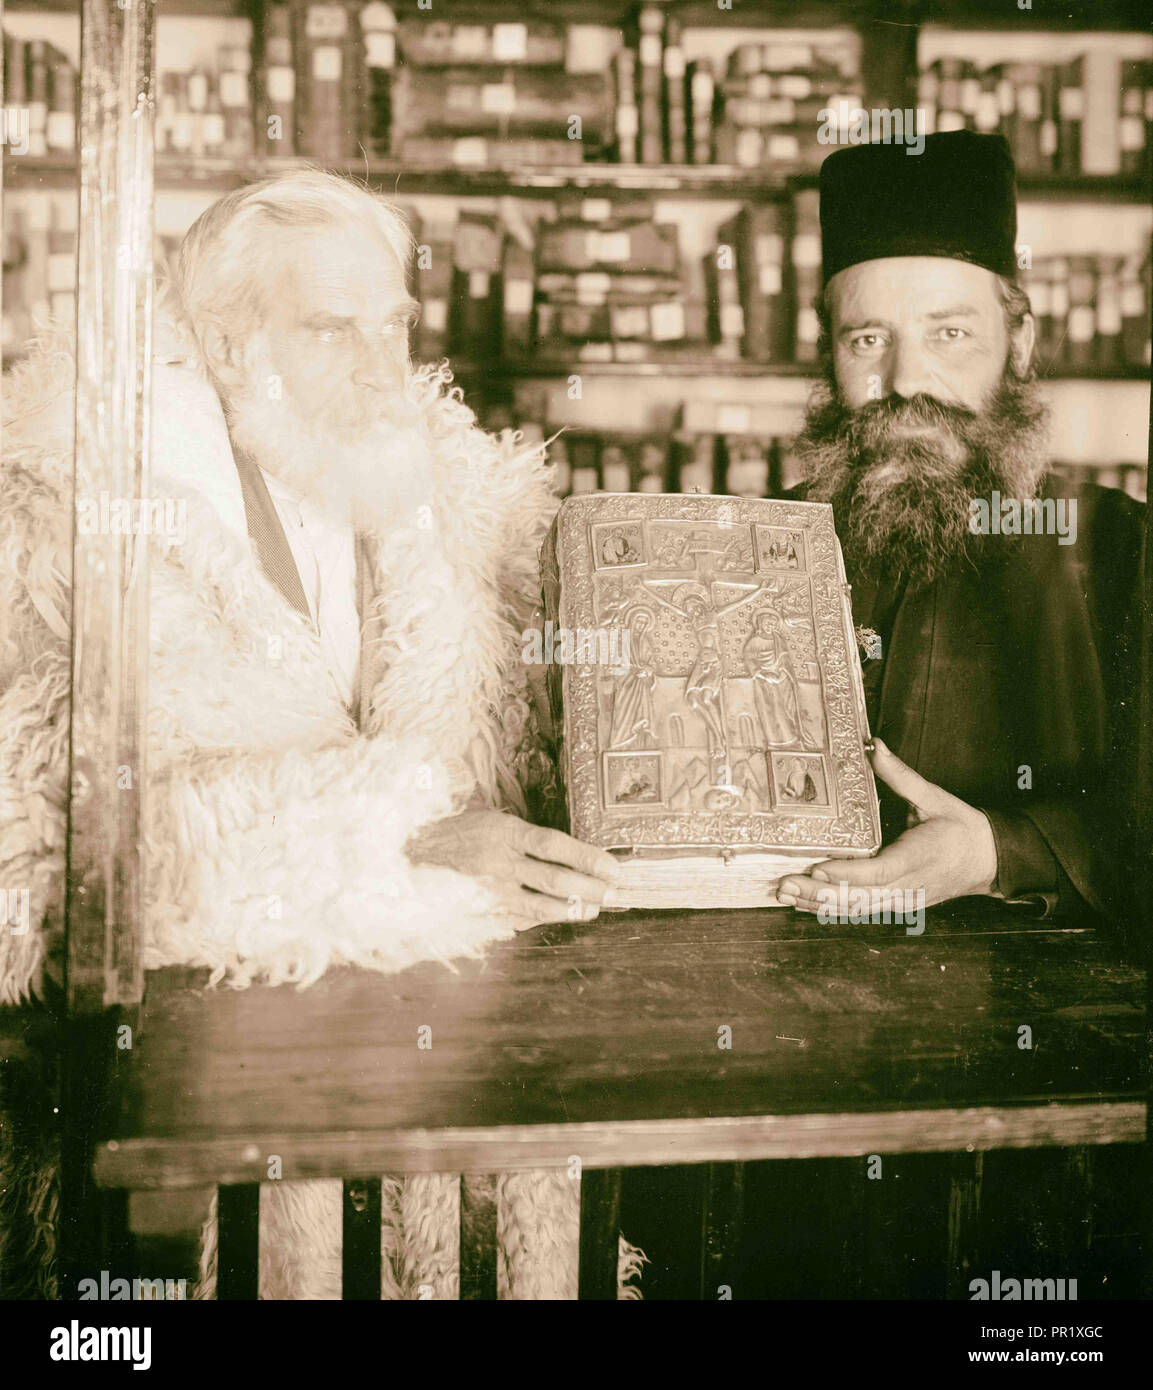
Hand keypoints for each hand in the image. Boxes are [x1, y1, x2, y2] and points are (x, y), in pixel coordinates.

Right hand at [406, 809, 622, 929]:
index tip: (613, 867)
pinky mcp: (482, 912)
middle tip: (616, 892)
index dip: (587, 857)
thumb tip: (563, 849)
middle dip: (591, 888)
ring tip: (596, 909)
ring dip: (574, 910)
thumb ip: (521, 833)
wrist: (405, 856)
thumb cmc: (451, 831)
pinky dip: (543, 919)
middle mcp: (498, 862)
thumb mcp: (486, 816)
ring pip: (541, 906)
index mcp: (502, 831)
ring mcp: (490, 891)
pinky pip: (520, 919)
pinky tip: (560, 916)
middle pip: (555, 879)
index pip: (554, 845)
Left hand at [776, 738, 998, 915]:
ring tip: (785, 895)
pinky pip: (862, 909)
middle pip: (859, 896)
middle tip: (784, 885)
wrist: (989, 860)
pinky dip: (833, 907)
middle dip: (819, 893)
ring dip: (819, 904)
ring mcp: (903, 899)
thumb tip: (875, 746)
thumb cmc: (962, 828)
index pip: (879, 871)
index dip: (846, 873)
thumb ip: (901, 776)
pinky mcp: (898, 904)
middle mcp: (909, 885)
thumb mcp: (934, 797)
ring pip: (857, 908)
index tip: (817, 868)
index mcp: (918, 857)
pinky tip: (806, 902)